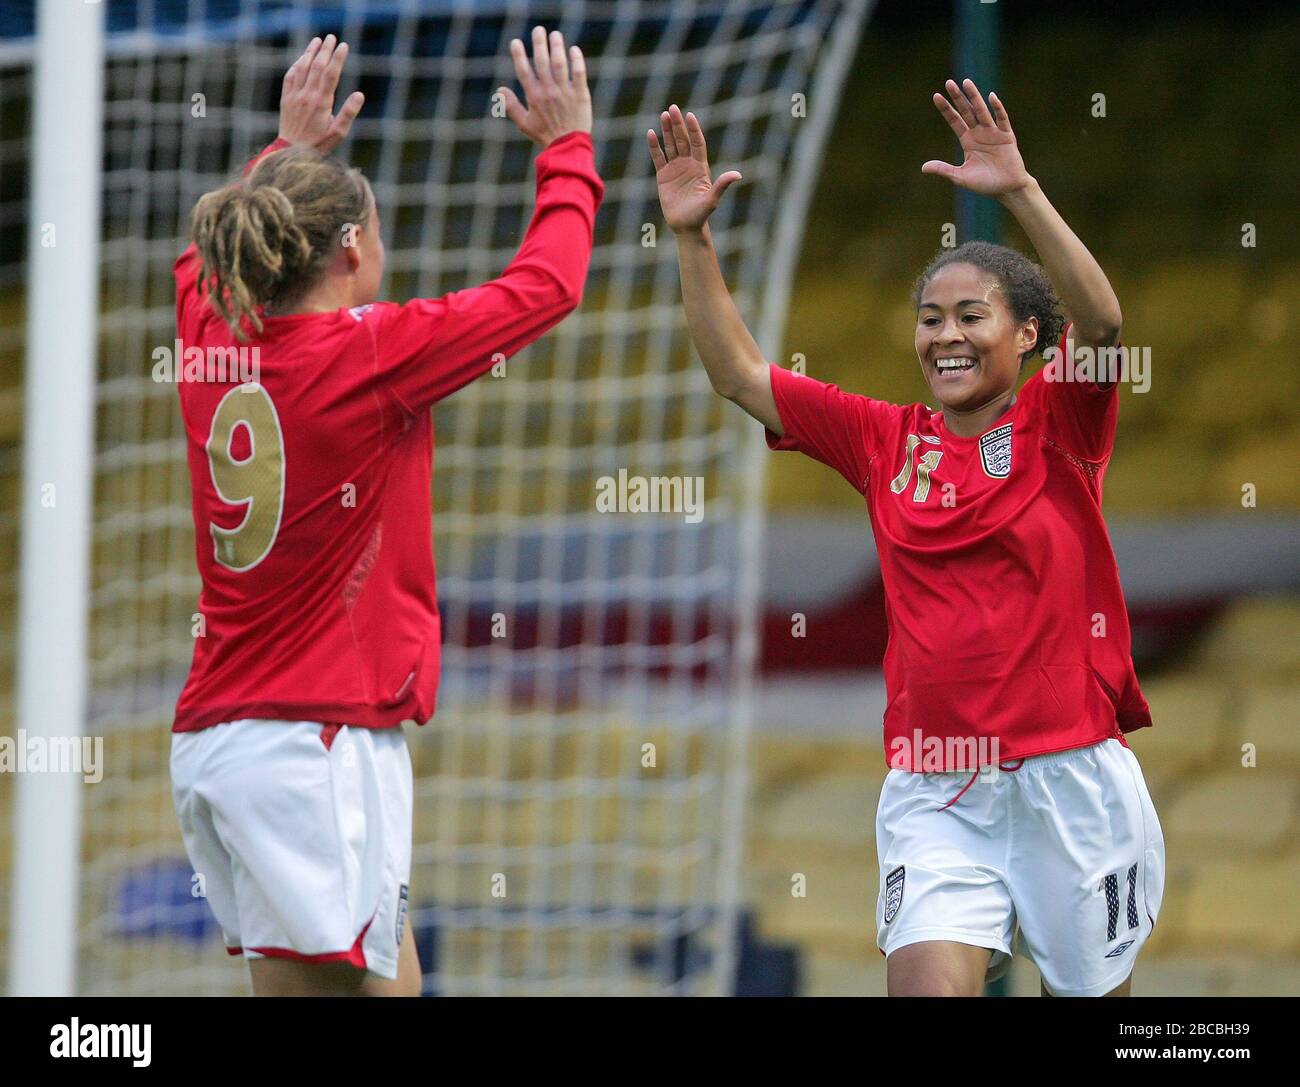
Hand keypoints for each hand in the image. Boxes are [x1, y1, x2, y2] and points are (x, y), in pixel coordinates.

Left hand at [278, 34, 364, 152]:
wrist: (290, 152)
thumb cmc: (318, 145)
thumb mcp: (338, 133)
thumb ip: (348, 113)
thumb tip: (360, 95)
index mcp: (321, 102)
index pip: (331, 74)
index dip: (337, 58)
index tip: (344, 46)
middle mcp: (306, 95)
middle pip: (317, 66)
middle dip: (325, 50)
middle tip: (332, 38)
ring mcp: (294, 95)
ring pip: (302, 67)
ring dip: (310, 52)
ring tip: (317, 41)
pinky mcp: (286, 98)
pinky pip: (291, 75)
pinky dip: (297, 64)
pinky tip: (302, 58)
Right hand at [497, 26, 592, 146]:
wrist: (567, 147)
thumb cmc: (545, 135)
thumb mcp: (524, 124)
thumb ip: (511, 106)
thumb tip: (500, 90)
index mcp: (534, 97)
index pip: (524, 72)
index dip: (519, 56)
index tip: (516, 42)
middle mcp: (548, 92)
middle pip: (542, 62)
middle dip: (539, 44)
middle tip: (538, 30)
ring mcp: (565, 92)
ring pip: (560, 65)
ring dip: (557, 47)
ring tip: (555, 34)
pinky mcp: (580, 95)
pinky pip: (578, 74)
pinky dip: (576, 61)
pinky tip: (574, 49)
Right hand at [647, 105, 742, 233]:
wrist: (686, 226)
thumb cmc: (701, 215)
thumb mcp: (712, 200)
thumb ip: (722, 185)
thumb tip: (738, 175)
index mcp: (700, 167)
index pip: (697, 143)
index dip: (693, 129)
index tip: (689, 116)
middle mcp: (688, 164)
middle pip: (682, 140)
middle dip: (678, 124)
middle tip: (673, 108)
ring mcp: (675, 169)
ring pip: (670, 145)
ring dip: (667, 130)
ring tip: (663, 115)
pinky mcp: (663, 176)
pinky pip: (658, 158)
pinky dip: (654, 146)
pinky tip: (650, 134)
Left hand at [921, 79, 1032, 197]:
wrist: (1007, 189)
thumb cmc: (984, 184)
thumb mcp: (960, 177)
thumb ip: (943, 169)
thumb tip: (923, 167)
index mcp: (968, 141)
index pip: (954, 121)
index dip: (946, 109)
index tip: (936, 96)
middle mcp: (979, 133)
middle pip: (966, 111)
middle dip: (958, 98)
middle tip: (949, 82)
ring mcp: (993, 133)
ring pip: (982, 111)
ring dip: (974, 97)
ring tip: (966, 82)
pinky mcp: (1007, 136)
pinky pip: (1002, 119)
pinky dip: (997, 108)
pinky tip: (991, 97)